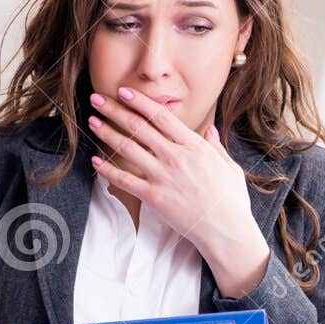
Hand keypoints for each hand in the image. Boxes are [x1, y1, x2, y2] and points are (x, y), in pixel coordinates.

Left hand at [87, 87, 269, 295]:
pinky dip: (108, 170)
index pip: (161, 117)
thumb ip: (216, 145)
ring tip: (92, 122)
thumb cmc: (231, 201)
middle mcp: (176, 157)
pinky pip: (125, 180)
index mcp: (194, 147)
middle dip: (115, 110)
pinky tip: (95, 162)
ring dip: (107, 133)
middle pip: (139, 127)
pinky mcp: (154, 197)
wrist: (226, 231)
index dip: (140, 102)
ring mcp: (163, 177)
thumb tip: (210, 129)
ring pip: (128, 149)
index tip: (124, 92)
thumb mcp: (229, 167)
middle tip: (98, 99)